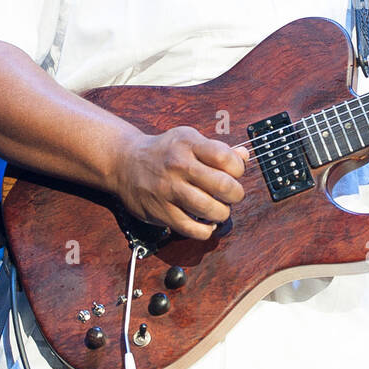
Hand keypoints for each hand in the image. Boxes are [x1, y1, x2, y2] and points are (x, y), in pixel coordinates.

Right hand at [111, 126, 249, 240]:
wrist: (124, 162)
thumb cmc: (164, 151)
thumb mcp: (189, 139)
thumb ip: (217, 148)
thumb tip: (245, 156)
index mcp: (189, 144)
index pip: (226, 158)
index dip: (238, 169)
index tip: (235, 174)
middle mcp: (179, 165)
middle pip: (223, 185)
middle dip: (235, 194)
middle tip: (232, 195)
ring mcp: (168, 189)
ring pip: (210, 209)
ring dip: (222, 213)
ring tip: (219, 209)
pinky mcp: (161, 211)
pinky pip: (192, 229)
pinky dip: (206, 230)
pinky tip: (206, 223)